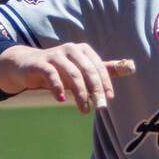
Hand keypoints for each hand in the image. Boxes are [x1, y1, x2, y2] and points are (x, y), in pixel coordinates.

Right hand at [0, 42, 133, 112]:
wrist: (27, 66)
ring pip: (72, 74)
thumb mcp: (83, 70)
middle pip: (88, 71)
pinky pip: (52, 75)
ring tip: (84, 109)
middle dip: (96, 90)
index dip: (105, 83)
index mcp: (83, 50)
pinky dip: (58, 88)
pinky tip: (61, 100)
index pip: (99, 67)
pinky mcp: (40, 63)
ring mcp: (55, 55)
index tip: (109, 99)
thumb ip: (104, 69)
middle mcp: (70, 49)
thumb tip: (131, 67)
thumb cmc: (60, 70)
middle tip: (100, 107)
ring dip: (80, 94)